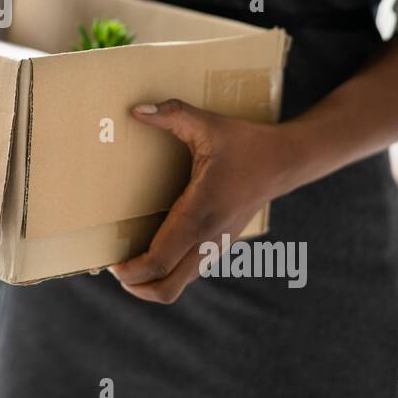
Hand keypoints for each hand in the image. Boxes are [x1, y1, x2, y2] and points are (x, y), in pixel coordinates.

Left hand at [109, 98, 295, 303]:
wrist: (287, 161)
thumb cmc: (246, 143)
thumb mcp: (208, 124)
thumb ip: (173, 114)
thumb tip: (136, 109)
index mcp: (200, 213)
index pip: (160, 261)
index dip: (131, 270)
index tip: (110, 262)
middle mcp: (209, 237)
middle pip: (167, 288)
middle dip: (136, 286)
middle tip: (114, 268)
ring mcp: (218, 245)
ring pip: (180, 284)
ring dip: (152, 282)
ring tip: (129, 263)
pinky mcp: (222, 244)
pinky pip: (190, 271)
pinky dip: (169, 272)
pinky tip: (155, 250)